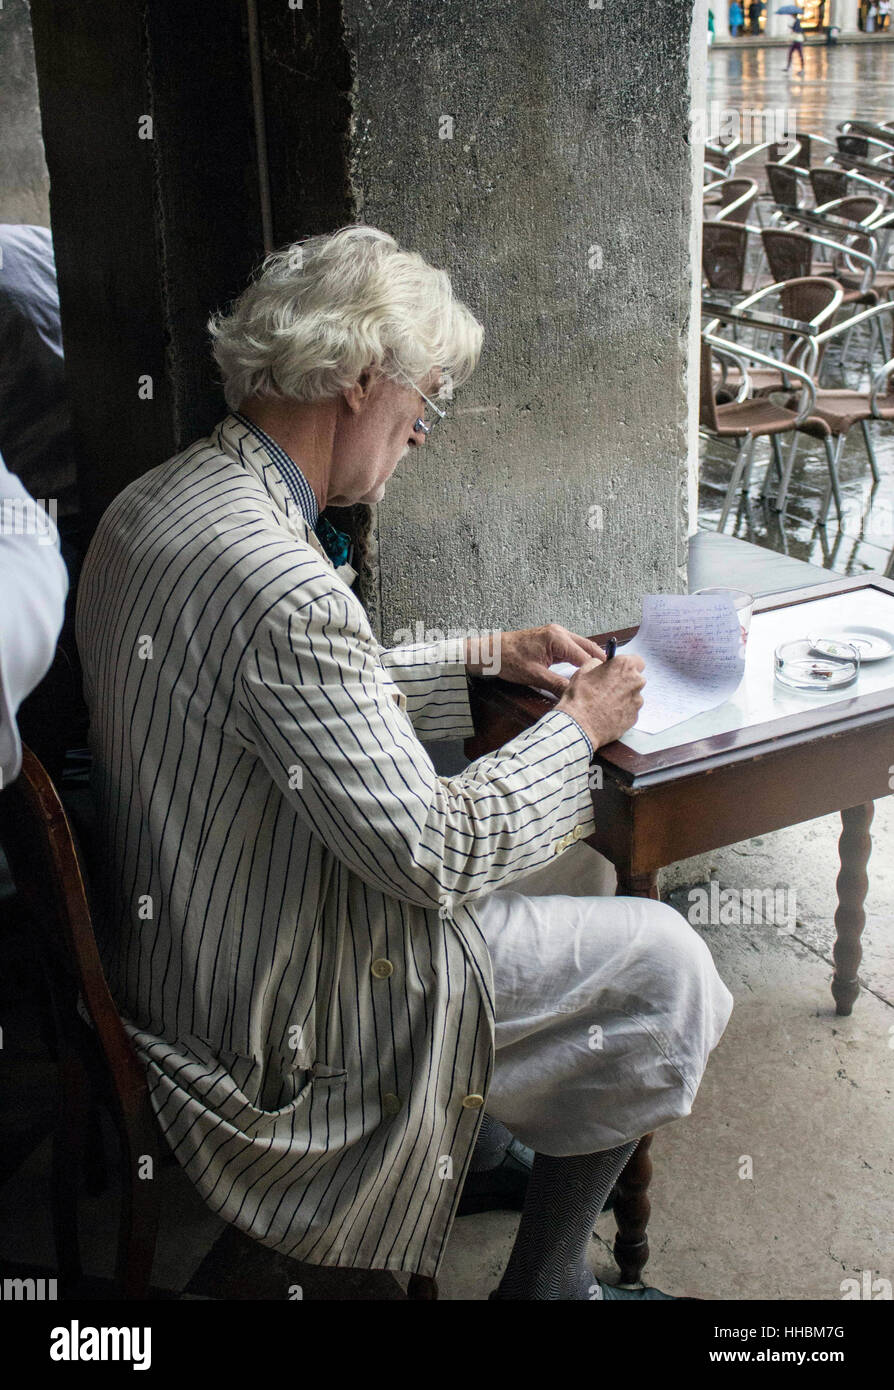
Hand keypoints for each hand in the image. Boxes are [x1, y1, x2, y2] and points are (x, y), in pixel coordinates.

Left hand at [465, 624, 605, 693]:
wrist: (490, 652)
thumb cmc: (508, 660)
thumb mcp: (534, 676)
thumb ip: (557, 685)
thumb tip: (575, 696)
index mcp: (557, 638)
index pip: (585, 657)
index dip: (596, 672)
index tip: (605, 685)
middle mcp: (560, 632)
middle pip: (589, 648)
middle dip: (599, 664)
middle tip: (610, 681)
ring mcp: (556, 634)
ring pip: (582, 648)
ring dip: (590, 661)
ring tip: (600, 679)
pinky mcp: (552, 640)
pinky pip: (572, 649)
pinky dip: (580, 659)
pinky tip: (584, 672)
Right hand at [556, 652, 645, 748]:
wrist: (580, 726)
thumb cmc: (580, 698)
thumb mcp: (582, 672)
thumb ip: (596, 663)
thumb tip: (599, 664)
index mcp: (624, 666)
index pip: (637, 660)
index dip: (626, 666)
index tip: (618, 670)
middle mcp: (635, 682)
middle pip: (635, 679)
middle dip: (624, 682)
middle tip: (608, 688)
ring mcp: (637, 701)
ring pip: (633, 696)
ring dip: (623, 698)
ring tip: (605, 704)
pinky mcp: (635, 717)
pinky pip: (630, 711)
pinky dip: (622, 712)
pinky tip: (607, 714)